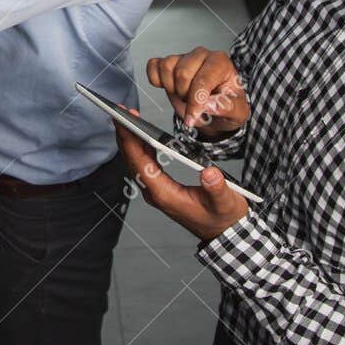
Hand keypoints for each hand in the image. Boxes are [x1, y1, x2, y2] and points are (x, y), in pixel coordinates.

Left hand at [114, 114, 247, 241]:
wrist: (225, 231)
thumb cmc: (224, 217)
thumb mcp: (225, 202)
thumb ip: (216, 188)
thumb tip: (209, 173)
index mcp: (166, 195)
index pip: (141, 165)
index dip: (130, 143)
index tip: (122, 123)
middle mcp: (156, 193)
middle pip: (133, 162)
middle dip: (125, 136)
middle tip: (119, 113)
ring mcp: (157, 191)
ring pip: (136, 163)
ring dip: (131, 141)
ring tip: (127, 118)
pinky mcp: (162, 188)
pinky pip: (145, 165)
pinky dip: (141, 148)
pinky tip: (142, 135)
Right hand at [146, 47, 249, 135]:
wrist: (215, 109)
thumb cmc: (227, 105)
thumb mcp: (237, 113)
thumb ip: (226, 107)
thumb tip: (209, 104)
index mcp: (221, 63)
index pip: (202, 80)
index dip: (195, 102)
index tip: (193, 117)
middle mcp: (202, 55)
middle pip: (182, 73)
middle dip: (184, 95)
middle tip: (192, 104)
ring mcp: (184, 56)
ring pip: (167, 67)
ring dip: (172, 88)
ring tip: (183, 95)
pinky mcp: (170, 62)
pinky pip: (154, 65)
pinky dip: (156, 79)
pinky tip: (168, 88)